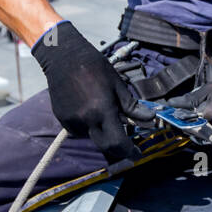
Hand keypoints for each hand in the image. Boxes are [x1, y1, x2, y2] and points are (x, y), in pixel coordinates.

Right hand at [31, 21, 152, 162]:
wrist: (64, 57)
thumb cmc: (94, 67)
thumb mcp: (118, 85)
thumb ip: (132, 106)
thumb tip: (149, 119)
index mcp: (102, 110)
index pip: (118, 143)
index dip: (129, 151)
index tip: (137, 154)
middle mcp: (86, 120)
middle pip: (105, 145)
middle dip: (117, 146)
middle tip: (126, 140)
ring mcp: (72, 121)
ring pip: (92, 137)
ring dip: (102, 132)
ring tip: (103, 111)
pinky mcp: (62, 119)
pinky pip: (79, 130)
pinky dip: (88, 126)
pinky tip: (89, 108)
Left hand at [167, 67, 211, 135]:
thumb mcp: (209, 89)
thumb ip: (189, 99)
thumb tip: (171, 104)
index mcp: (208, 116)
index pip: (183, 124)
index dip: (173, 122)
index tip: (166, 120)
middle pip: (192, 134)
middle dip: (185, 128)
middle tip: (181, 120)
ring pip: (203, 139)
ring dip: (197, 132)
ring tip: (197, 121)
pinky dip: (210, 134)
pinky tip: (211, 124)